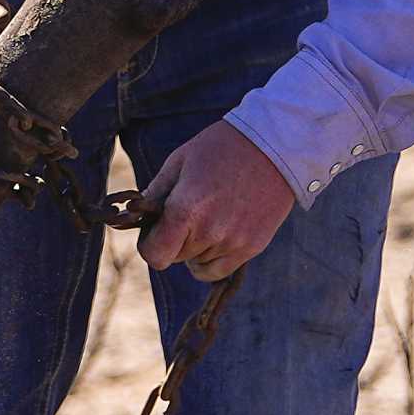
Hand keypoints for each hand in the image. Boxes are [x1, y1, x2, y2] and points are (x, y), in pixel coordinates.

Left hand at [138, 120, 295, 281]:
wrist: (274, 144)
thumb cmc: (222, 146)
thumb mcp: (181, 160)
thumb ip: (157, 191)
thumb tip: (139, 215)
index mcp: (186, 209)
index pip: (154, 254)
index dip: (150, 244)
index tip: (156, 230)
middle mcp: (209, 232)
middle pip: (176, 257)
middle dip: (174, 239)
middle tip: (188, 213)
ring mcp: (233, 242)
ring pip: (197, 263)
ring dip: (196, 247)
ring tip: (211, 215)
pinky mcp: (252, 247)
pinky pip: (219, 270)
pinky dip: (213, 258)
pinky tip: (218, 235)